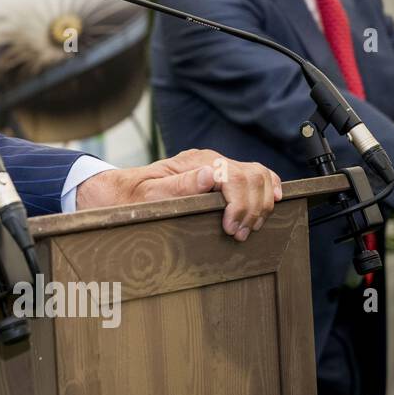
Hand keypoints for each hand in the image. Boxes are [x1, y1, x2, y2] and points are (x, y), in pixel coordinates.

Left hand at [75, 148, 282, 242]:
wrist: (121, 193)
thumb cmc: (133, 198)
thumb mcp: (149, 195)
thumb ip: (179, 186)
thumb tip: (209, 175)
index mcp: (195, 162)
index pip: (233, 176)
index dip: (238, 204)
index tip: (231, 229)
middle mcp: (208, 160)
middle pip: (250, 176)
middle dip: (252, 207)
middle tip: (240, 234)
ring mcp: (216, 166)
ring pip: (257, 175)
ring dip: (260, 203)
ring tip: (247, 228)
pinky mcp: (220, 174)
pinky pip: (254, 175)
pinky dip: (267, 187)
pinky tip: (271, 202)